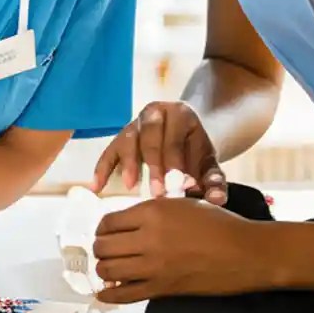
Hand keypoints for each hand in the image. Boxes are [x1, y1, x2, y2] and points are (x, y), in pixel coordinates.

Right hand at [92, 101, 227, 204]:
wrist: (186, 136)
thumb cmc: (196, 153)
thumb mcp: (209, 164)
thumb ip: (215, 181)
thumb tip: (216, 200)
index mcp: (180, 114)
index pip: (174, 138)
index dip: (175, 163)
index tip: (177, 187)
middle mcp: (155, 112)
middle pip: (150, 136)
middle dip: (153, 165)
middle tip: (157, 192)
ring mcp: (135, 122)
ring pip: (128, 139)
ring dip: (129, 163)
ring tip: (130, 185)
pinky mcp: (121, 136)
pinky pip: (109, 150)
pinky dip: (102, 168)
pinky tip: (97, 187)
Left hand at [92, 197, 271, 303]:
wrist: (245, 252)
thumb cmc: (218, 224)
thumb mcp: (181, 204)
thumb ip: (151, 211)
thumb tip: (127, 223)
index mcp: (152, 212)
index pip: (108, 222)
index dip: (103, 228)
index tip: (107, 232)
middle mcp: (147, 238)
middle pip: (103, 246)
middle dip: (99, 248)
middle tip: (106, 250)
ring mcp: (153, 265)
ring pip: (107, 269)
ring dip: (103, 268)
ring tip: (110, 266)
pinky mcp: (161, 288)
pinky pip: (124, 294)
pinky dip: (109, 294)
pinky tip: (105, 293)